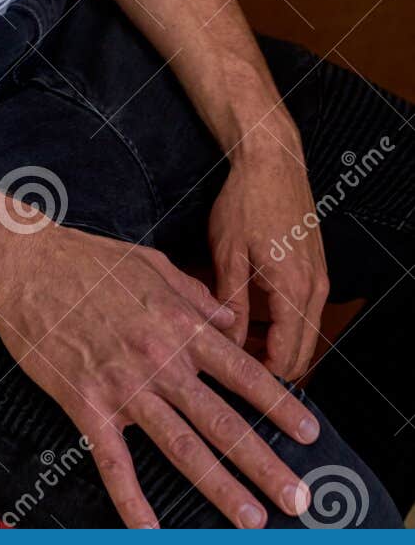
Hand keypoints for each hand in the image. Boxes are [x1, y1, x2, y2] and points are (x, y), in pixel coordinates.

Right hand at [0, 225, 319, 528]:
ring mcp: (123, 386)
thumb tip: (228, 319)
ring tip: (251, 520)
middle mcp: (160, 360)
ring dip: (220, 487)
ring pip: (181, 446)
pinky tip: (151, 532)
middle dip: (264, 463)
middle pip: (222, 420)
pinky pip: (114, 461)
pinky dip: (133, 501)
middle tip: (297, 498)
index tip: (309, 433)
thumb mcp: (151, 264)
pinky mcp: (86, 404)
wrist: (24, 265)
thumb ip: (194, 295)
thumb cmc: (86, 259)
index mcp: (179, 324)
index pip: (243, 372)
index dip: (280, 405)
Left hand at [208, 120, 329, 379]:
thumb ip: (230, 305)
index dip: (260, 378)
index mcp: (293, 290)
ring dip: (277, 347)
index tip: (233, 384)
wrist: (271, 160)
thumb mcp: (227, 254)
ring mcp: (319, 279)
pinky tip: (252, 319)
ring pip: (304, 335)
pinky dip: (285, 326)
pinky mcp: (316, 269)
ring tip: (237, 345)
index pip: (286, 358)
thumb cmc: (245, 201)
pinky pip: (305, 313)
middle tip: (233, 370)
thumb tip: (226, 346)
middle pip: (301, 354)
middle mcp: (315, 290)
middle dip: (271, 369)